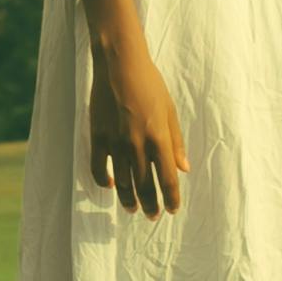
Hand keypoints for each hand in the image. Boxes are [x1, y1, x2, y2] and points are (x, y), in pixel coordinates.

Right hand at [87, 32, 189, 216]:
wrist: (119, 63)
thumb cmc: (150, 83)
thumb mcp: (170, 110)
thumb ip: (177, 141)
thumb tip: (184, 169)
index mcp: (159, 137)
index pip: (167, 179)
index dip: (171, 198)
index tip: (173, 209)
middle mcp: (137, 144)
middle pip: (144, 186)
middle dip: (151, 205)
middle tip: (153, 217)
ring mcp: (115, 142)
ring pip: (122, 182)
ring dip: (129, 199)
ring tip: (134, 209)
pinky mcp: (98, 136)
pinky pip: (98, 167)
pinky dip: (104, 181)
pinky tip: (111, 187)